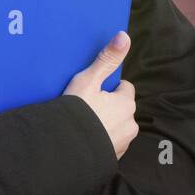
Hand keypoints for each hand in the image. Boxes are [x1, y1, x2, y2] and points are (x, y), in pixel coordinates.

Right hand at [63, 31, 137, 158]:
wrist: (64, 150)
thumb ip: (107, 59)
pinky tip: (85, 139)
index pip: (125, 88)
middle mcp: (130, 125)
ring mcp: (122, 144)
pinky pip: (109, 144)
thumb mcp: (88, 80)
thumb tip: (124, 36)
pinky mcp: (112, 159)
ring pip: (116, 127)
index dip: (110, 88)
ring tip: (84, 124)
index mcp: (127, 104)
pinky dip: (100, 141)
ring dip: (105, 125)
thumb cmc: (77, 112)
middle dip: (109, 107)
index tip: (95, 90)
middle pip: (121, 109)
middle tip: (87, 107)